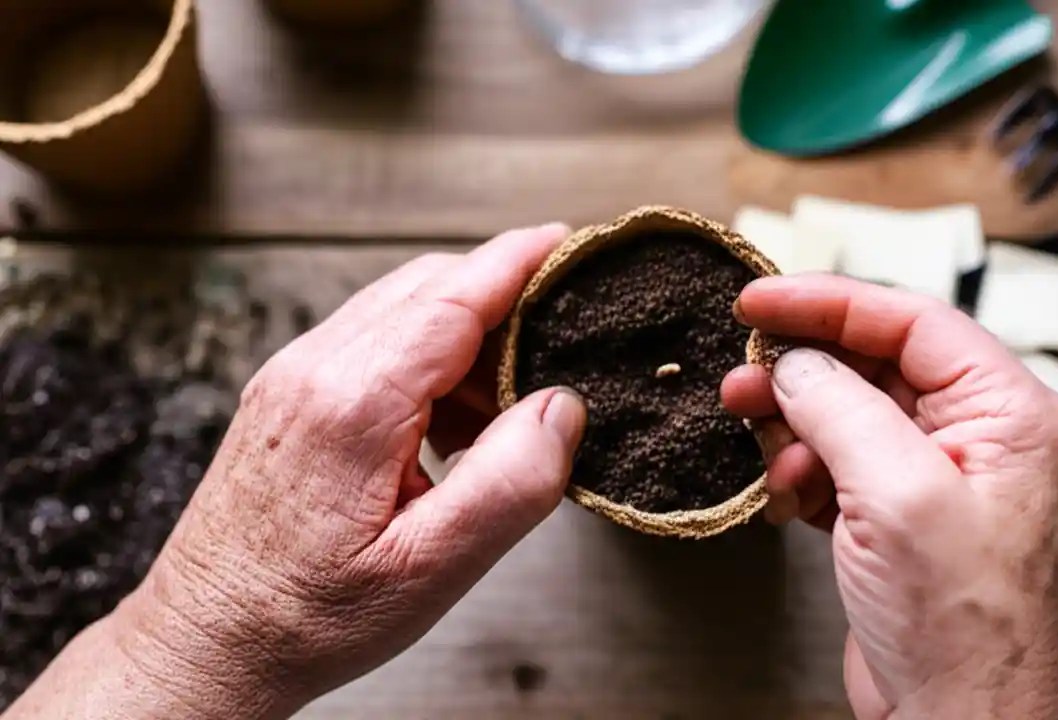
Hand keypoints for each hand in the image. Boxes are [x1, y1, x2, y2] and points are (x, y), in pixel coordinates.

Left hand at [6, 224, 585, 719]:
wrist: (208, 642)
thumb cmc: (307, 617)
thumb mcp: (430, 569)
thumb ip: (508, 483)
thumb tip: (561, 407)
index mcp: (352, 403)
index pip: (453, 296)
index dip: (519, 262)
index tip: (570, 243)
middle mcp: (313, 370)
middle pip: (427, 288)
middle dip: (500, 303)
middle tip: (553, 357)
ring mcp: (292, 377)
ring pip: (400, 312)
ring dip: (465, 341)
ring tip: (497, 420)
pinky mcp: (288, 394)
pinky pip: (373, 344)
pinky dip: (427, 364)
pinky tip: (445, 431)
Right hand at [722, 275, 1057, 719]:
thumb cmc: (963, 629)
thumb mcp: (897, 497)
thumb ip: (842, 408)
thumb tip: (795, 362)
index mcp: (1009, 413)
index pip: (912, 321)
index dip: (829, 304)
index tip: (759, 302)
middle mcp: (980, 437)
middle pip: (876, 363)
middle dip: (803, 367)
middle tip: (741, 374)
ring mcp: (939, 479)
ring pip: (851, 413)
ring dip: (796, 421)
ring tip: (751, 430)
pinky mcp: (902, 519)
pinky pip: (841, 464)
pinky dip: (804, 470)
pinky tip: (785, 492)